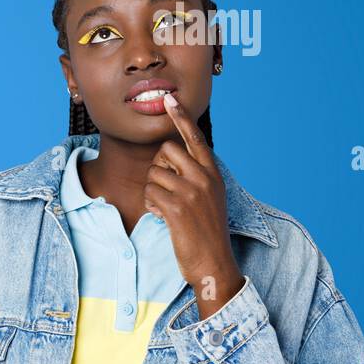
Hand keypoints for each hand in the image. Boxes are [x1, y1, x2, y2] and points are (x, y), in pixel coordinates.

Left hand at [144, 93, 245, 318]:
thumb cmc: (205, 231)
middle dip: (157, 167)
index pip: (195, 138)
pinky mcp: (177, 208)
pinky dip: (150, 206)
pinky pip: (149, 193)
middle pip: (166, 150)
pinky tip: (163, 218)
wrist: (213, 263)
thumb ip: (195, 176)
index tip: (169, 99)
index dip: (181, 118)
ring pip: (153, 173)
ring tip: (166, 208)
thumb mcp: (208, 197)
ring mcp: (192, 192)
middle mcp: (205, 178)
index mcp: (213, 173)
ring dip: (152, 191)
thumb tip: (170, 156)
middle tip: (166, 189)